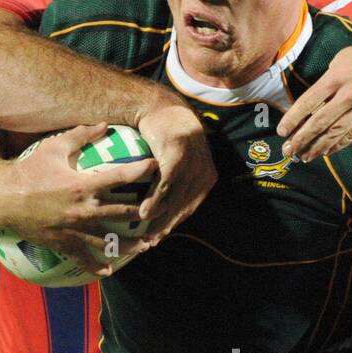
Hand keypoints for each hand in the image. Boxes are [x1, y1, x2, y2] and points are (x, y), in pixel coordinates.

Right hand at [0, 123, 157, 271]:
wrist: (0, 197)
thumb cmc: (27, 169)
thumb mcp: (54, 147)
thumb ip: (81, 136)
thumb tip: (105, 124)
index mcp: (83, 185)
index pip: (121, 177)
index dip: (141, 170)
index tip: (156, 167)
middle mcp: (83, 210)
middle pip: (124, 212)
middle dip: (145, 212)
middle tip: (162, 212)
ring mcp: (74, 230)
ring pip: (109, 241)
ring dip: (130, 245)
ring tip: (146, 245)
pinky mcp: (62, 243)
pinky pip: (82, 258)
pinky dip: (96, 266)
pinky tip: (108, 270)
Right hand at [135, 96, 216, 248]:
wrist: (162, 109)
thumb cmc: (168, 139)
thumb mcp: (181, 163)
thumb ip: (180, 185)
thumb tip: (167, 211)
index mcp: (207, 177)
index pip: (190, 208)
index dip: (174, 225)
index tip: (159, 239)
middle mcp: (204, 172)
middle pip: (183, 207)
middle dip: (166, 227)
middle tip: (149, 243)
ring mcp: (192, 164)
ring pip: (174, 198)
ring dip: (159, 219)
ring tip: (145, 234)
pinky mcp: (177, 156)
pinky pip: (165, 184)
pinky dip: (154, 200)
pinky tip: (144, 213)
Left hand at [276, 31, 351, 161]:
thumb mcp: (343, 58)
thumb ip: (327, 79)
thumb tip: (312, 100)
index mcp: (337, 77)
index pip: (308, 102)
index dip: (293, 119)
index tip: (281, 132)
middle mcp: (349, 94)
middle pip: (319, 122)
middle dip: (301, 139)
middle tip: (288, 151)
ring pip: (335, 134)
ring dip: (317, 147)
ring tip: (304, 156)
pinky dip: (337, 146)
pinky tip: (326, 152)